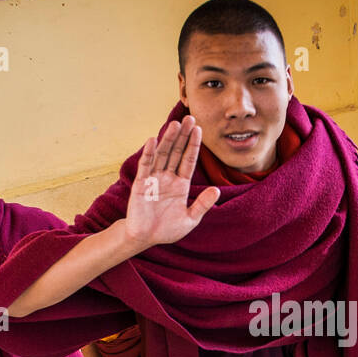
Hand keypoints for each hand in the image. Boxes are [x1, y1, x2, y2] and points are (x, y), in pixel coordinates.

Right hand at [124, 115, 219, 248]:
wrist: (145, 238)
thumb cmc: (167, 230)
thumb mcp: (190, 219)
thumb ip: (202, 204)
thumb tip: (217, 190)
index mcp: (180, 184)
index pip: (188, 160)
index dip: (193, 145)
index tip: (199, 129)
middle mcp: (167, 177)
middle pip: (176, 152)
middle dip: (183, 136)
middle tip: (190, 118)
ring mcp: (154, 179)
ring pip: (162, 155)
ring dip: (168, 139)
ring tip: (176, 124)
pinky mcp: (141, 183)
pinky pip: (146, 166)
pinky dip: (149, 153)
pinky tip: (153, 140)